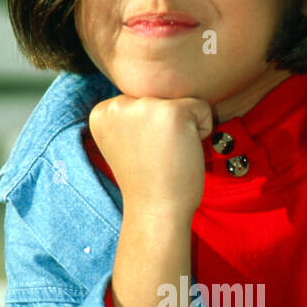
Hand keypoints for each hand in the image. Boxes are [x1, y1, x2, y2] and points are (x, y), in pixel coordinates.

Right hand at [88, 94, 213, 218]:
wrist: (156, 211)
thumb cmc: (148, 182)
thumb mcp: (126, 141)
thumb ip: (132, 116)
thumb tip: (156, 96)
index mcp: (102, 112)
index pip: (143, 101)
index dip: (151, 129)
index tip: (143, 154)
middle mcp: (118, 104)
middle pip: (161, 98)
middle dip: (167, 126)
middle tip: (157, 157)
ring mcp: (145, 106)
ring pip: (181, 102)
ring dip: (184, 128)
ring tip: (169, 154)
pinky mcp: (172, 112)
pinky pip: (203, 108)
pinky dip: (202, 131)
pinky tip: (183, 152)